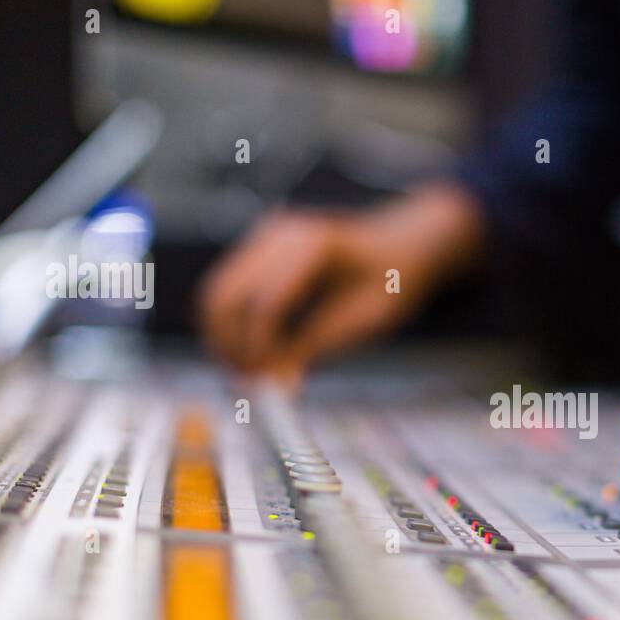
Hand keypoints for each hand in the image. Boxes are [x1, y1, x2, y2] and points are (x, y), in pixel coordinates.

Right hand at [199, 183, 484, 384]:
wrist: (403, 246)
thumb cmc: (393, 281)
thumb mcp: (364, 320)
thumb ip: (316, 345)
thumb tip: (274, 383)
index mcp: (313, 246)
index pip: (265, 304)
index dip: (259, 350)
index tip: (265, 384)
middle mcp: (280, 234)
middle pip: (225, 296)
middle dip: (230, 346)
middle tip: (248, 384)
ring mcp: (264, 237)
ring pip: (216, 294)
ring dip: (222, 338)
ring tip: (247, 374)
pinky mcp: (257, 249)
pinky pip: (226, 290)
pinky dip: (228, 326)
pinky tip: (249, 354)